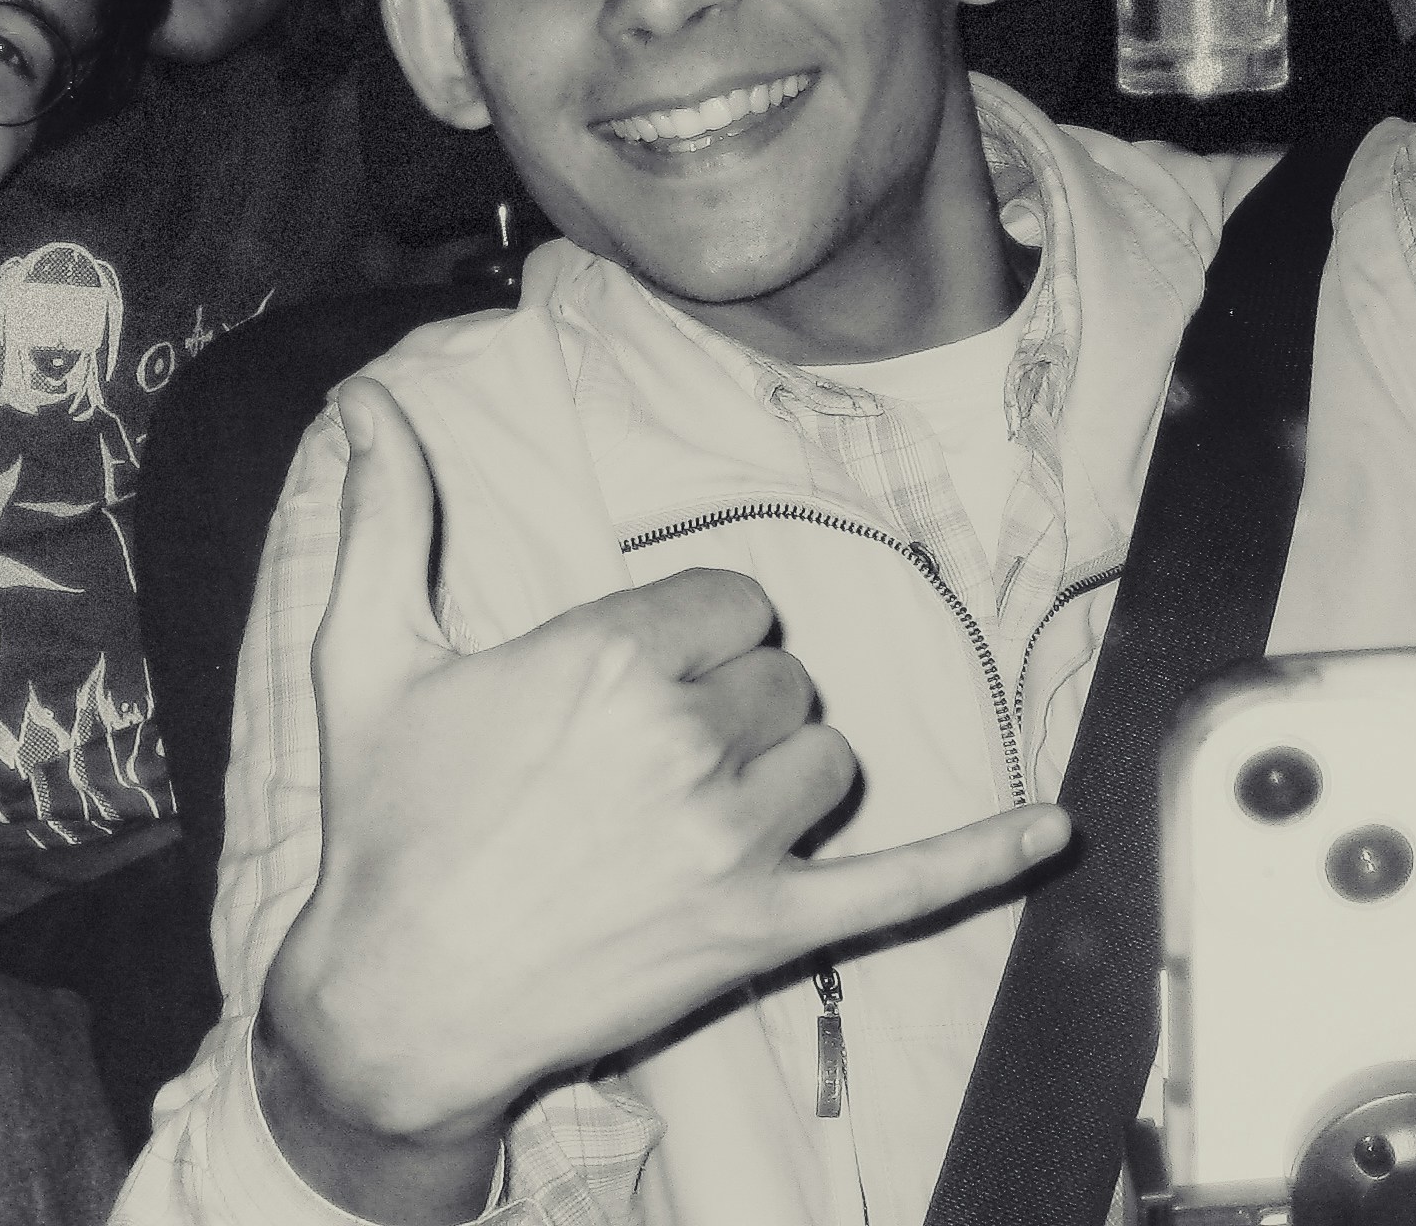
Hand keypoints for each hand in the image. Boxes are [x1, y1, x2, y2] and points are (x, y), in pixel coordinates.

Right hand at [264, 380, 1069, 1153]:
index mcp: (606, 659)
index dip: (697, 632)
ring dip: (783, 771)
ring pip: (828, 760)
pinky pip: (901, 883)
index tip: (649, 667)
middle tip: (651, 750)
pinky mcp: (763, 930)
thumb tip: (372, 417)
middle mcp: (682, 741)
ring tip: (698, 805)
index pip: (732, 602)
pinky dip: (983, 855)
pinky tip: (1050, 826)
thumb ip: (384, 525)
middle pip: (782, 677)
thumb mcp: (365, 658)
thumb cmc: (385, 824)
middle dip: (732, 700)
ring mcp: (731, 842)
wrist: (399, 999)